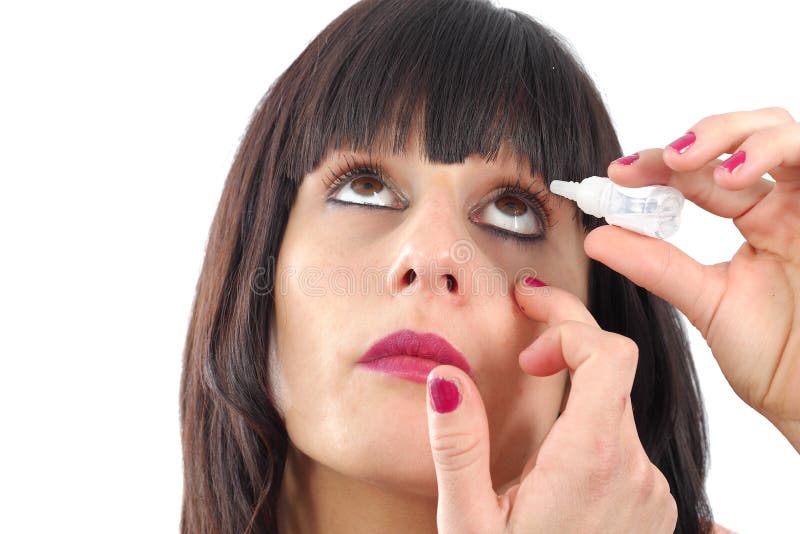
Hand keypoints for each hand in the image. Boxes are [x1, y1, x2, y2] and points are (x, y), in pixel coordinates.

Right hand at [424, 278, 676, 533]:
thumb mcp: (468, 521)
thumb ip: (458, 446)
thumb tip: (446, 377)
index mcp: (589, 459)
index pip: (606, 352)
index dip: (566, 322)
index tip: (527, 330)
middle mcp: (633, 468)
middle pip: (611, 372)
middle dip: (565, 348)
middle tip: (523, 347)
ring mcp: (649, 489)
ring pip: (615, 409)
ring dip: (575, 397)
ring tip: (528, 421)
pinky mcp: (652, 506)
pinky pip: (623, 446)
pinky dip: (590, 432)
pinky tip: (552, 465)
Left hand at [584, 107, 799, 449]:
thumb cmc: (776, 358)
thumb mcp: (705, 301)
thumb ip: (655, 265)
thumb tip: (595, 237)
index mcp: (756, 223)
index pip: (702, 175)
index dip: (659, 165)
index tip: (616, 174)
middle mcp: (786, 207)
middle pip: (746, 136)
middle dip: (699, 136)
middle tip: (657, 161)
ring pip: (782, 133)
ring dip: (732, 135)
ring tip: (686, 164)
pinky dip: (774, 150)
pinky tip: (733, 176)